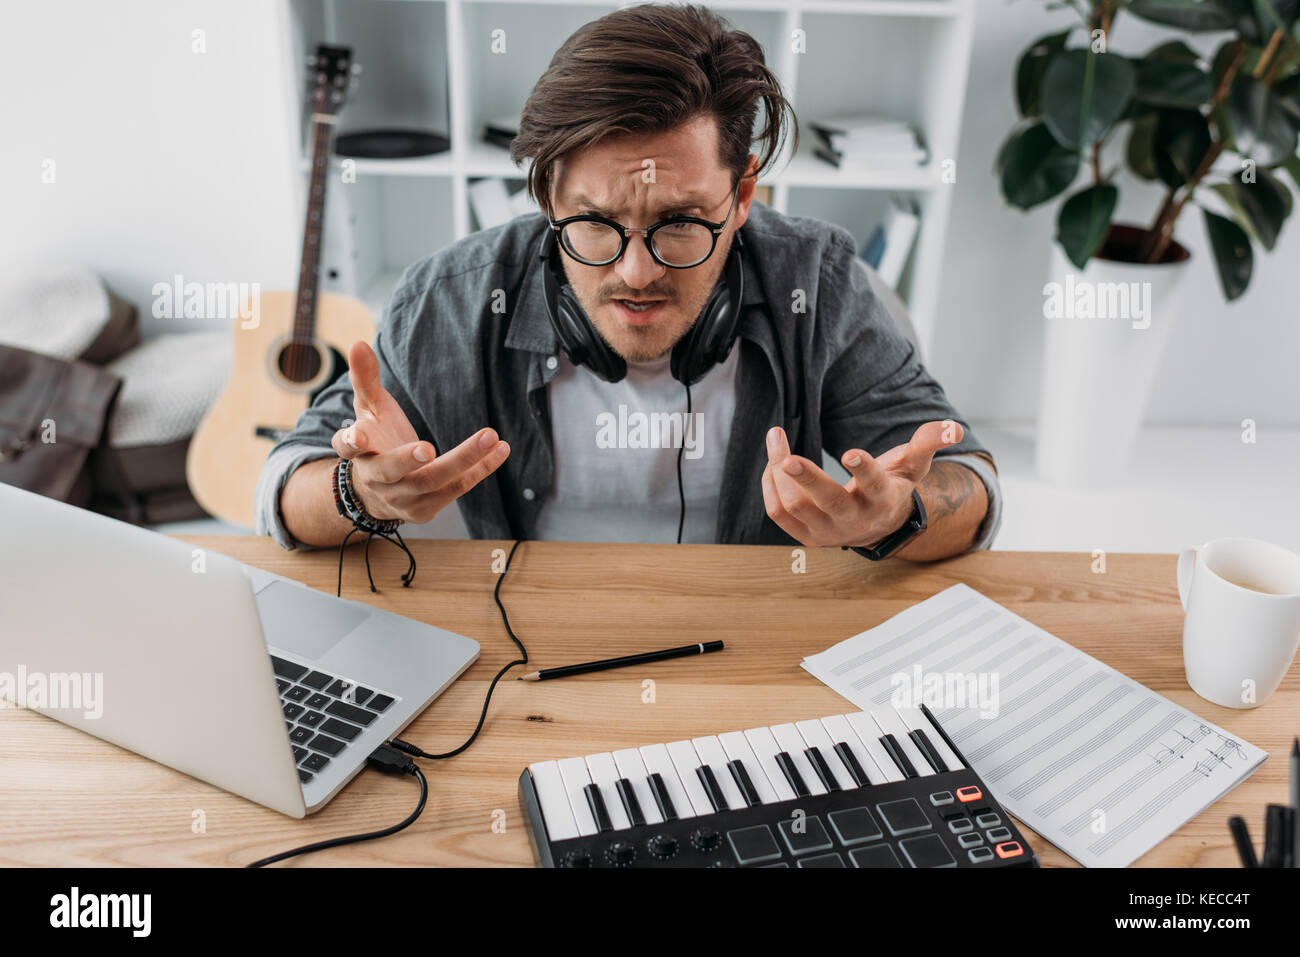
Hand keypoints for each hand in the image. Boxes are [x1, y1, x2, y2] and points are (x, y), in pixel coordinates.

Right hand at [331, 341, 509, 523]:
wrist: (378, 492)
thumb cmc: (376, 439)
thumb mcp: (369, 409)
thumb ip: (365, 378)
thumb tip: (359, 344)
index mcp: (358, 451)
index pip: (347, 446)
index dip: (351, 440)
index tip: (357, 435)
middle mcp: (377, 478)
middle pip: (391, 470)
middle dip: (408, 458)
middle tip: (428, 448)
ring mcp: (401, 498)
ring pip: (433, 480)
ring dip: (464, 459)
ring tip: (491, 436)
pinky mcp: (425, 509)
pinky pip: (456, 489)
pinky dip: (480, 469)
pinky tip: (500, 450)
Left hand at [760, 420, 961, 546]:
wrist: (876, 527)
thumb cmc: (891, 486)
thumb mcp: (912, 465)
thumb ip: (928, 443)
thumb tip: (952, 427)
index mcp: (882, 500)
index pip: (874, 486)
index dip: (863, 470)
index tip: (850, 452)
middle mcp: (854, 519)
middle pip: (827, 502)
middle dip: (806, 478)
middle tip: (787, 456)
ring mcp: (827, 531)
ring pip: (795, 506)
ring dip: (780, 473)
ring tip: (776, 440)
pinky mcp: (805, 536)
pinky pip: (779, 513)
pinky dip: (770, 487)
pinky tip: (772, 462)